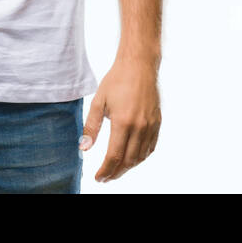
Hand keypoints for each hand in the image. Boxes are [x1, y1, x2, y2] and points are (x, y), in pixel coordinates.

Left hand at [80, 57, 160, 182]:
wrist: (139, 65)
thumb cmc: (117, 80)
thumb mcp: (99, 102)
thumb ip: (91, 127)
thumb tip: (84, 148)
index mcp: (123, 122)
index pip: (114, 156)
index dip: (105, 171)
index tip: (98, 177)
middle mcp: (139, 126)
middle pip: (128, 161)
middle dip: (116, 173)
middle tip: (106, 177)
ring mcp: (150, 125)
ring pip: (141, 156)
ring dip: (128, 167)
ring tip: (117, 170)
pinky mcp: (157, 122)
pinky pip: (151, 147)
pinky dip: (141, 157)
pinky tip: (132, 158)